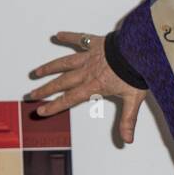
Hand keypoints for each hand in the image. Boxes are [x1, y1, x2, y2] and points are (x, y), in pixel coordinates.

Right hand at [26, 31, 147, 143]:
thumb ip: (128, 120)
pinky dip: (69, 37)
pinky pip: (80, 39)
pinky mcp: (96, 43)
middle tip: (32, 94)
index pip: (70, 98)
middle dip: (46, 90)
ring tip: (37, 72)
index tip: (41, 111)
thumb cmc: (138, 72)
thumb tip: (127, 140)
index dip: (55, 106)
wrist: (141, 49)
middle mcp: (88, 71)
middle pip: (62, 82)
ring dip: (50, 68)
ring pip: (65, 63)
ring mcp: (90, 56)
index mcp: (95, 85)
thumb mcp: (134, 99)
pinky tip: (58, 35)